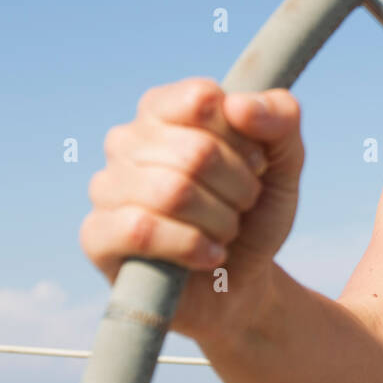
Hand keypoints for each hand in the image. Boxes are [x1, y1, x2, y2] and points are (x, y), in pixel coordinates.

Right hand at [80, 77, 304, 342]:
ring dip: (221, 220)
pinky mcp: (96, 235)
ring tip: (225, 231)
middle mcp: (127, 140)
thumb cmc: (255, 212)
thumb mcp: (286, 160)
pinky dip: (191, 246)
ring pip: (173, 191)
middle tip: (243, 205)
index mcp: (165, 108)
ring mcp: (106, 187)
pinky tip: (208, 255)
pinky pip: (141, 229)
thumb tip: (237, 105)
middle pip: (197, 152)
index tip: (255, 161)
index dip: (243, 139)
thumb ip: (281, 117)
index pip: (202, 100)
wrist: (243, 283)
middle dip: (240, 187)